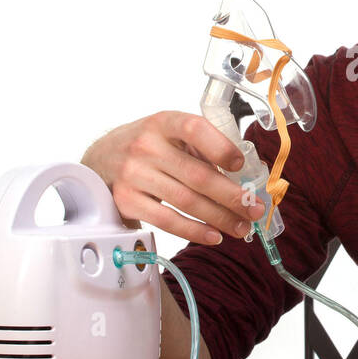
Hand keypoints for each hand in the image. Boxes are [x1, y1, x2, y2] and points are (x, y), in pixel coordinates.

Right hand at [81, 110, 266, 245]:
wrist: (101, 159)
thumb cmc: (150, 145)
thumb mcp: (171, 133)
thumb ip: (203, 148)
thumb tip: (244, 177)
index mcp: (164, 122)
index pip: (195, 130)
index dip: (221, 148)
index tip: (241, 165)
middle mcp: (146, 146)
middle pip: (197, 175)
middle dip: (233, 196)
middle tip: (255, 209)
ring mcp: (134, 174)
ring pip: (186, 201)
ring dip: (220, 218)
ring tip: (242, 227)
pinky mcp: (127, 200)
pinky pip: (167, 220)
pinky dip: (195, 231)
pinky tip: (214, 235)